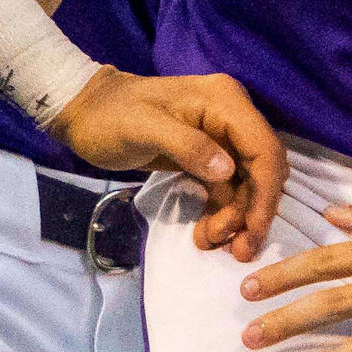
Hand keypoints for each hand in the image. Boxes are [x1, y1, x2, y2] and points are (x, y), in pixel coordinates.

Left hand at [49, 70, 280, 259]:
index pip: (264, 149)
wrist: (86, 113)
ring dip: (235, 218)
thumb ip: (186, 146)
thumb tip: (228, 171)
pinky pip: (226, 189)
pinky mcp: (207, 158)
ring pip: (246, 185)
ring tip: (209, 242)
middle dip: (252, 212)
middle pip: (261, 171)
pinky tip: (205, 235)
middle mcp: (231, 117)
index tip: (254, 229)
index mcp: (224, 102)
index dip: (266, 192)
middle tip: (236, 249)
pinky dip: (220, 213)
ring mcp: (220, 138)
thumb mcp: (142, 128)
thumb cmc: (109, 116)